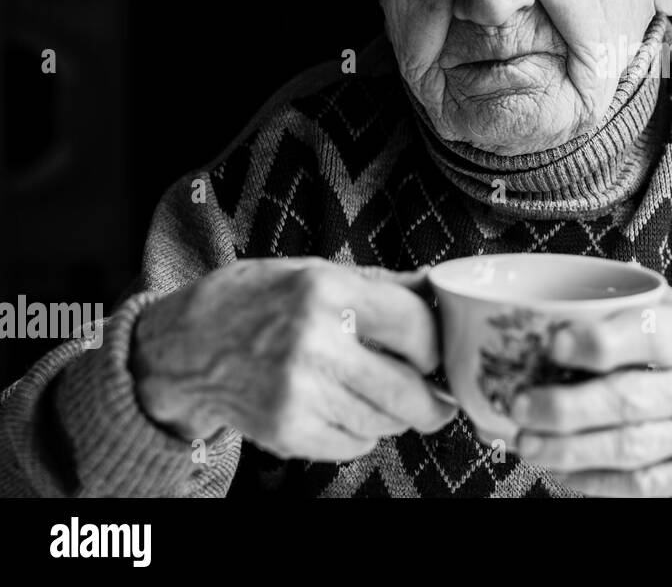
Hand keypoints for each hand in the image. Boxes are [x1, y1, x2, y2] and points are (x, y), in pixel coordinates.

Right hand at [130, 257, 457, 460]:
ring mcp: (298, 390)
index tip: (435, 356)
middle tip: (439, 401)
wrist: (184, 344)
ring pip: (383, 421)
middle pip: (406, 389)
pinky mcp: (285, 429)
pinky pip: (352, 445)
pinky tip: (342, 411)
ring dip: (393, 416)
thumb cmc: (255, 301)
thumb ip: (381, 283)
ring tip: (376, 397)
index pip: (414, 325)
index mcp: (327, 291)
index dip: (435, 346)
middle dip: (432, 402)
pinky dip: (359, 434)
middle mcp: (314, 341)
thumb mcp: (315, 273)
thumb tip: (437, 285)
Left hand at [509, 288, 671, 496]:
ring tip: (527, 442)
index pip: (653, 335)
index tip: (553, 340)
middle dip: (566, 407)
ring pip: (629, 450)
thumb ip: (661, 306)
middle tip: (520, 402)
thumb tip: (594, 284)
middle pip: (630, 402)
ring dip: (569, 450)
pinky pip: (645, 487)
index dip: (600, 341)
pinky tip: (564, 475)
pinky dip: (598, 484)